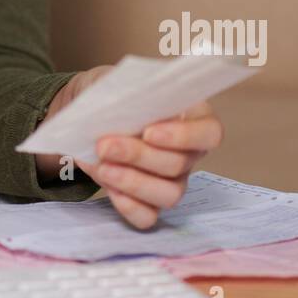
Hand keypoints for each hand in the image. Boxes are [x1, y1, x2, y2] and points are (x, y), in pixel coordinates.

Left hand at [40, 66, 223, 229]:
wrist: (88, 112)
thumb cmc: (114, 93)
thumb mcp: (122, 80)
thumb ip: (133, 90)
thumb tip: (128, 104)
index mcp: (192, 117)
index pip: (210, 133)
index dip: (184, 136)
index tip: (149, 131)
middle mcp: (187, 153)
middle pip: (179, 165)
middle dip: (139, 156)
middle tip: (104, 145)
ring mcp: (171, 180)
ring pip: (169, 195)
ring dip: (133, 182)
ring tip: (103, 166)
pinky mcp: (148, 201)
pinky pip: (148, 216)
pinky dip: (128, 206)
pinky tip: (108, 185)